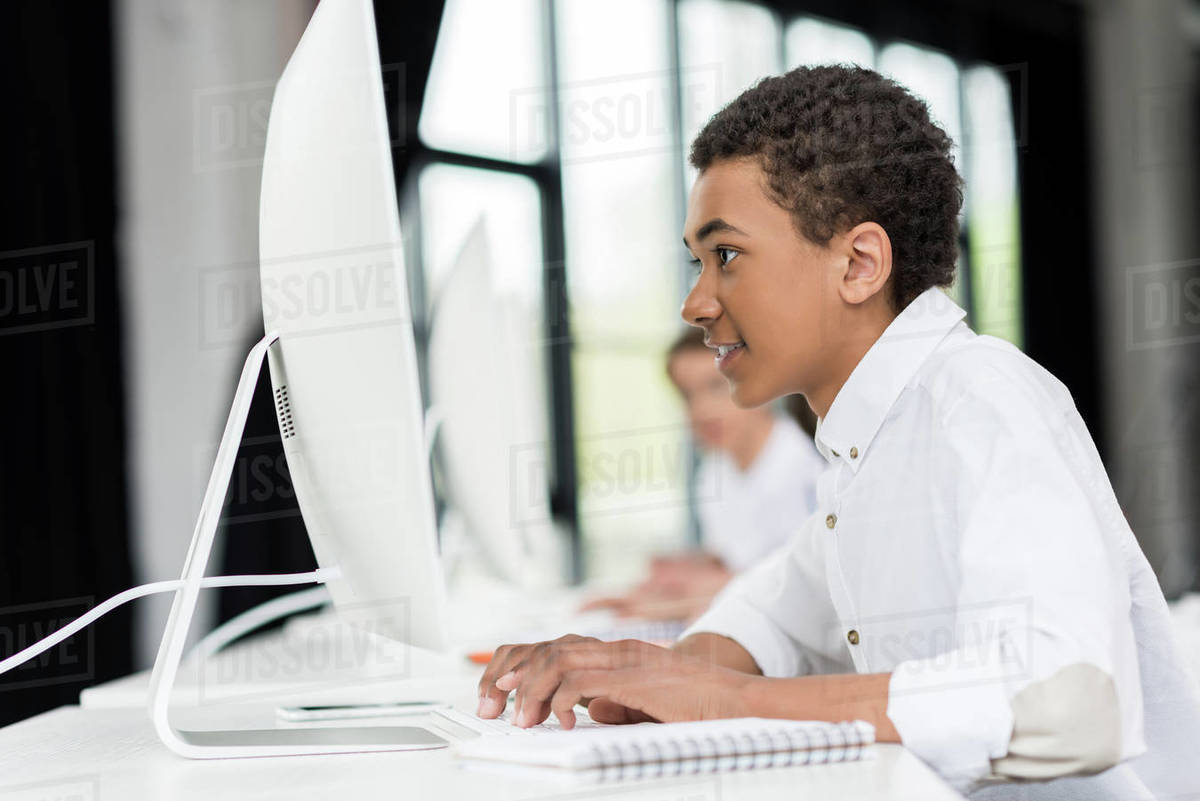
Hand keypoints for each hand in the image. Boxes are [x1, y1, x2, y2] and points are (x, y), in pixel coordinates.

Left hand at [476, 635, 754, 728]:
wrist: (739, 702)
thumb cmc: (700, 706)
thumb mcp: (645, 706)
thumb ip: (617, 703)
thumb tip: (589, 710)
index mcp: (618, 654)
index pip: (557, 646)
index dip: (522, 663)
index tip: (498, 687)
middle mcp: (617, 650)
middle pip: (548, 647)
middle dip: (513, 674)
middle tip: (491, 704)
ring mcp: (625, 660)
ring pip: (558, 659)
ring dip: (529, 689)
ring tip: (517, 717)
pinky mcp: (634, 678)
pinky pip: (582, 681)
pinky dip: (559, 700)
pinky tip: (555, 720)